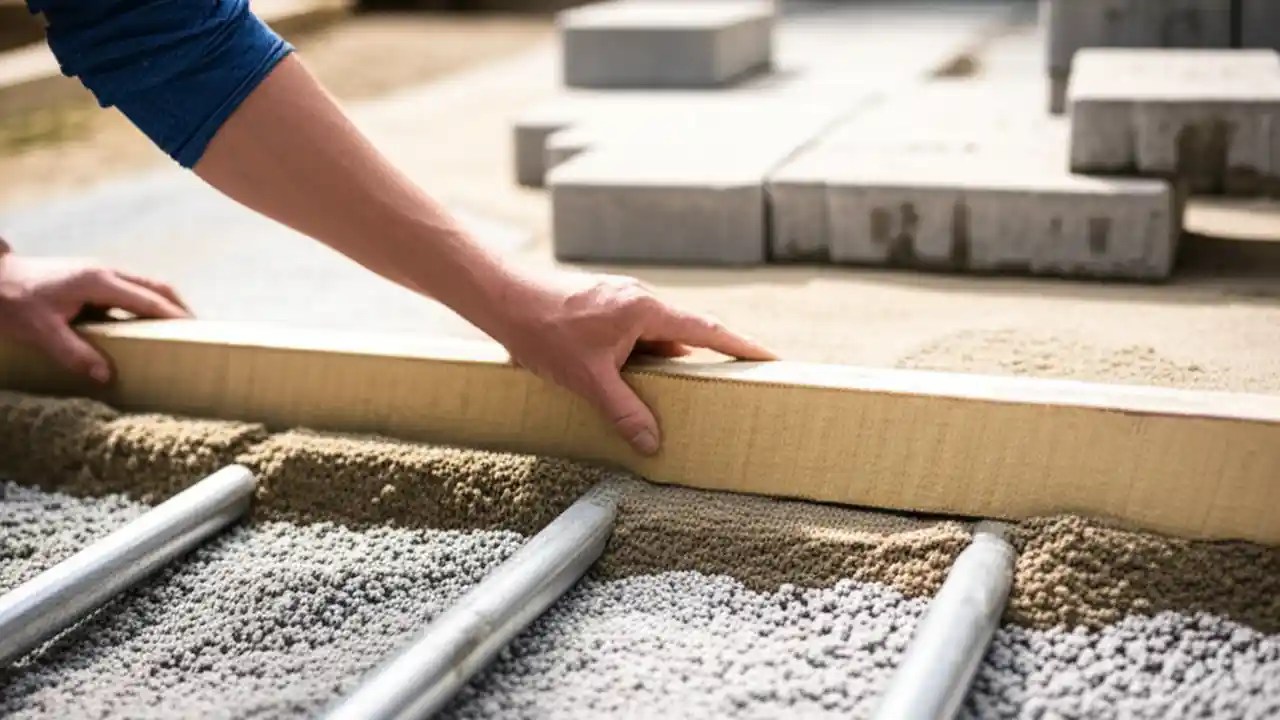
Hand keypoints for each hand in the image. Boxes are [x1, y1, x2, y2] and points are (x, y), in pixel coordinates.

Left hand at [0, 254, 189, 381]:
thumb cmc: (12, 302)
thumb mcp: (41, 332)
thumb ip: (75, 354)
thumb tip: (106, 376)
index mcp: (99, 281)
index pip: (149, 299)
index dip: (175, 316)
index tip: (198, 331)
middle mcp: (105, 271)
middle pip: (158, 286)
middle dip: (181, 307)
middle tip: (199, 332)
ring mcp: (100, 272)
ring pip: (146, 285)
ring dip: (165, 304)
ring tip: (179, 330)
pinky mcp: (93, 278)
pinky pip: (130, 290)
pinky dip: (146, 305)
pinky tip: (144, 326)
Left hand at [487, 271, 776, 455]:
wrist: (502, 299)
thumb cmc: (544, 331)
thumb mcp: (588, 380)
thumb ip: (624, 412)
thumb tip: (652, 443)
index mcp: (646, 309)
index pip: (708, 331)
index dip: (743, 346)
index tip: (771, 358)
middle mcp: (640, 299)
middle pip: (686, 335)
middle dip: (708, 361)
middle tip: (734, 385)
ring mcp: (621, 302)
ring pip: (658, 338)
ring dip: (668, 364)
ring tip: (682, 395)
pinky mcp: (605, 309)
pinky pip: (637, 336)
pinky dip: (643, 359)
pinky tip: (633, 384)